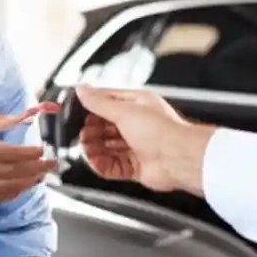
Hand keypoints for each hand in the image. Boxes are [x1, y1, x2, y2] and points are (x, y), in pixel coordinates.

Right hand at [0, 105, 58, 201]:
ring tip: (42, 175)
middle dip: (36, 168)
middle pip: (12, 172)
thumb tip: (22, 117)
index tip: (43, 150)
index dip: (29, 153)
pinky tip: (24, 186)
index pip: (9, 154)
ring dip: (29, 182)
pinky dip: (13, 193)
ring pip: (8, 187)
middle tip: (52, 164)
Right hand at [75, 86, 214, 193]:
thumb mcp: (124, 110)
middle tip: (82, 135)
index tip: (77, 114)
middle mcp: (137, 125)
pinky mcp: (136, 166)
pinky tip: (95, 162)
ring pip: (107, 148)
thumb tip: (82, 90)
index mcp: (137, 105)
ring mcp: (137, 147)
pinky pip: (113, 166)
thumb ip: (100, 102)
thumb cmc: (162, 130)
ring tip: (86, 149)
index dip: (91, 109)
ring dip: (94, 149)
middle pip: (105, 128)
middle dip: (91, 132)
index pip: (107, 103)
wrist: (180, 158)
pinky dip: (102, 165)